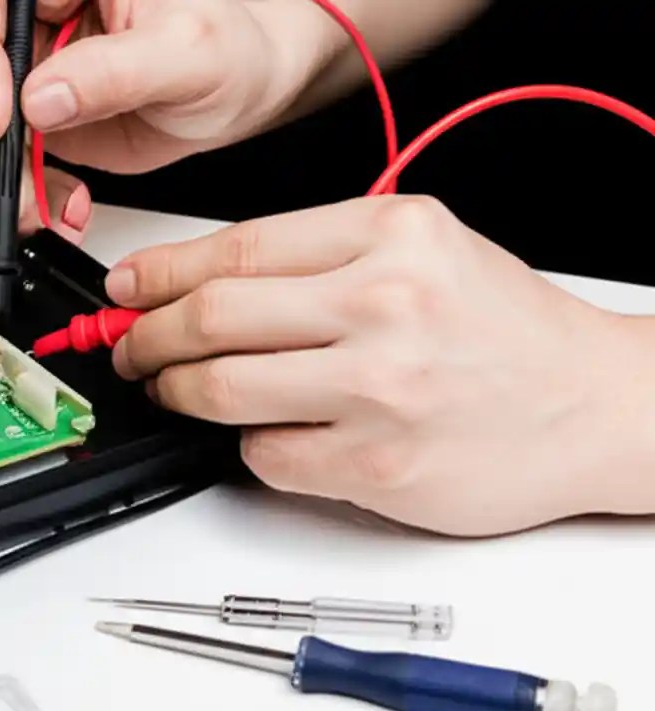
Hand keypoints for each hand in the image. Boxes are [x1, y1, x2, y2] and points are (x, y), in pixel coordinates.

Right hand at [0, 0, 343, 242]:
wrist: (246, 88)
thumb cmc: (231, 49)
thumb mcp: (187, 54)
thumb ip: (114, 71)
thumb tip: (43, 97)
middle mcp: (38, 15)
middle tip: (14, 177)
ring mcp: (30, 68)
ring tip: (43, 204)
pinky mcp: (34, 115)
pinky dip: (18, 191)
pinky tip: (55, 204)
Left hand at [105, 195, 654, 535]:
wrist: (597, 403)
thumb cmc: (503, 328)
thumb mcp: (421, 251)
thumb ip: (314, 259)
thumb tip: (193, 284)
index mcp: (390, 234)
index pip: (235, 249)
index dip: (159, 274)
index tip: (126, 290)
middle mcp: (384, 304)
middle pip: (213, 317)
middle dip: (147, 337)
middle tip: (132, 348)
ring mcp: (380, 388)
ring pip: (221, 390)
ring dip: (178, 393)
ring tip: (174, 390)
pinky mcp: (377, 463)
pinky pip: (265, 455)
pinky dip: (249, 445)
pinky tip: (270, 432)